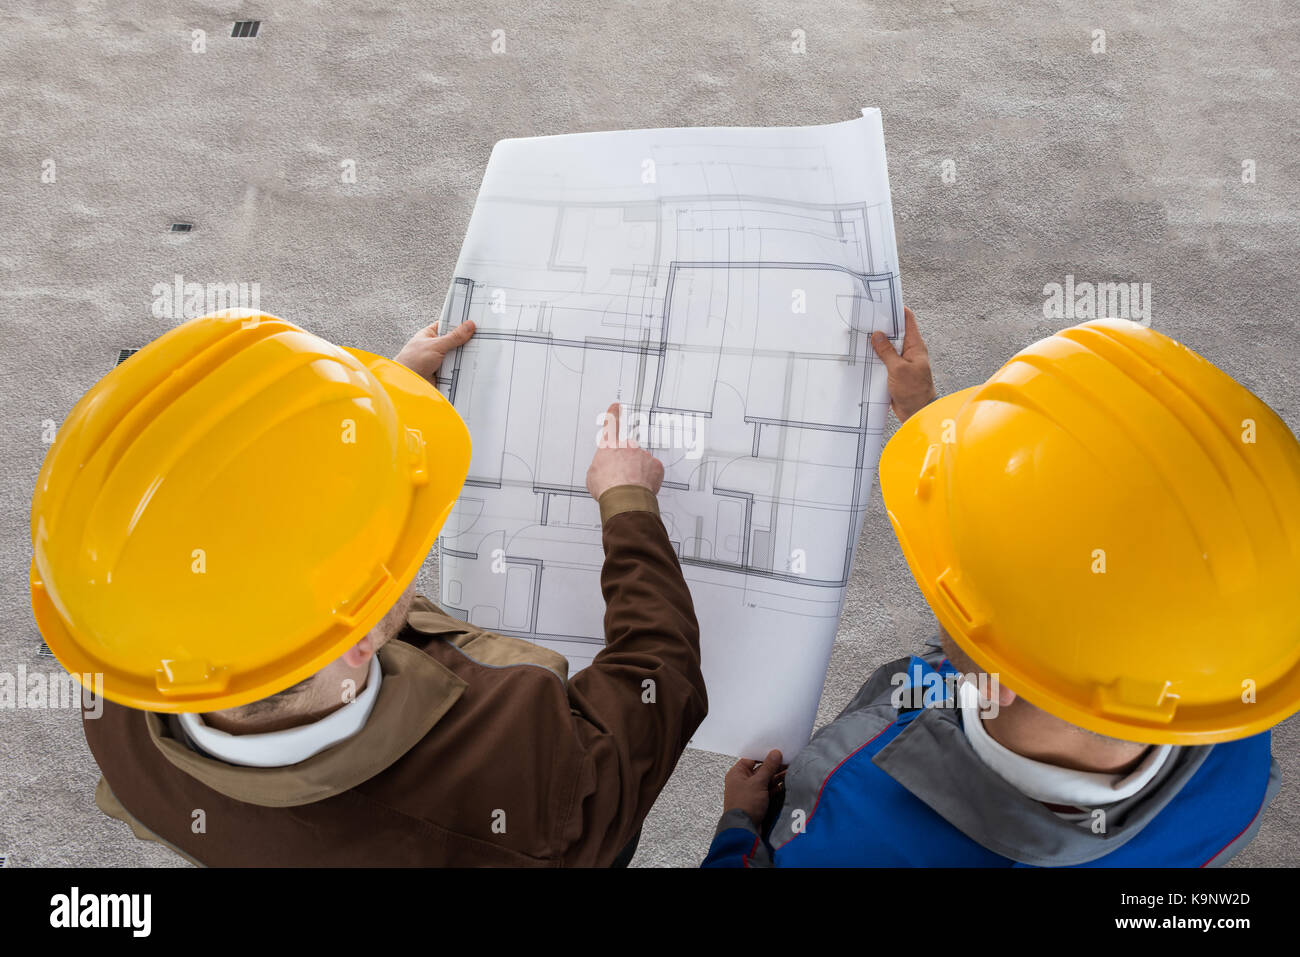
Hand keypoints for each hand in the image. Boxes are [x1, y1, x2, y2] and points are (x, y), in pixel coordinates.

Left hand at [394, 319, 475, 382]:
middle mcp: (435, 347)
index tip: (473, 321)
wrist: (407, 384)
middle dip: (465, 341)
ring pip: (457, 355)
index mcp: (430, 335)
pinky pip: (457, 368)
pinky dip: (463, 368)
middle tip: (478, 338)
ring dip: (464, 356)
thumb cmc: (411, 362)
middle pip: (455, 341)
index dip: (459, 323)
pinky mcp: (444, 372)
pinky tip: (471, 366)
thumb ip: (453, 337)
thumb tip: (467, 326)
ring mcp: (440, 360)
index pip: (447, 325)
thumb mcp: (435, 345)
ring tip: (476, 353)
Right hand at [585, 401, 664, 499]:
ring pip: (641, 462)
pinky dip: (649, 478)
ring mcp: (643, 454)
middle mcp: (627, 446)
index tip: (616, 406)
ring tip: (630, 486)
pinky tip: (641, 486)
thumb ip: (600, 467)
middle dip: (626, 463)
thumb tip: (603, 471)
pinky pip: (653, 470)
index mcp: (609, 447)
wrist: (624, 497)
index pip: (610, 425)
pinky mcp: (655, 465)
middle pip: (628, 452)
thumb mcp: (593, 475)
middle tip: (621, 478)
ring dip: (637, 472)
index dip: (613, 414)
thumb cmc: (607, 487)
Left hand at [723, 750, 783, 824]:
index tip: (777, 752)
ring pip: (765, 780)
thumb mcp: (758, 782)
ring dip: (776, 776)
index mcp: (737, 773)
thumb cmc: (745, 804)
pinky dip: (776, 786)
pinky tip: (785, 782)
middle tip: (787, 761)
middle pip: (760, 769)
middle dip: (773, 766)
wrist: (744, 828)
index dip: (764, 755)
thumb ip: (768, 767)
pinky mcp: (758, 801)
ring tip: (789, 770)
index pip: (751, 759)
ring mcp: (750, 791)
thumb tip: (775, 754)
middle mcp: (742, 781)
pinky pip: (768, 790)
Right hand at [870, 307, 934, 422]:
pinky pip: (884, 360)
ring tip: (861, 335)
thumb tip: (877, 335)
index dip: (897, 310)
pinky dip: (875, 356)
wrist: (917, 413)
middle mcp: (909, 351)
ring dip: (876, 343)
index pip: (908, 320)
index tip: (883, 303)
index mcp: (915, 346)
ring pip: (887, 346)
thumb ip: (887, 351)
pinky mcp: (894, 372)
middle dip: (882, 325)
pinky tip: (864, 355)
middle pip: (895, 332)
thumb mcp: (898, 369)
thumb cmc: (914, 392)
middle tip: (866, 319)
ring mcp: (902, 361)